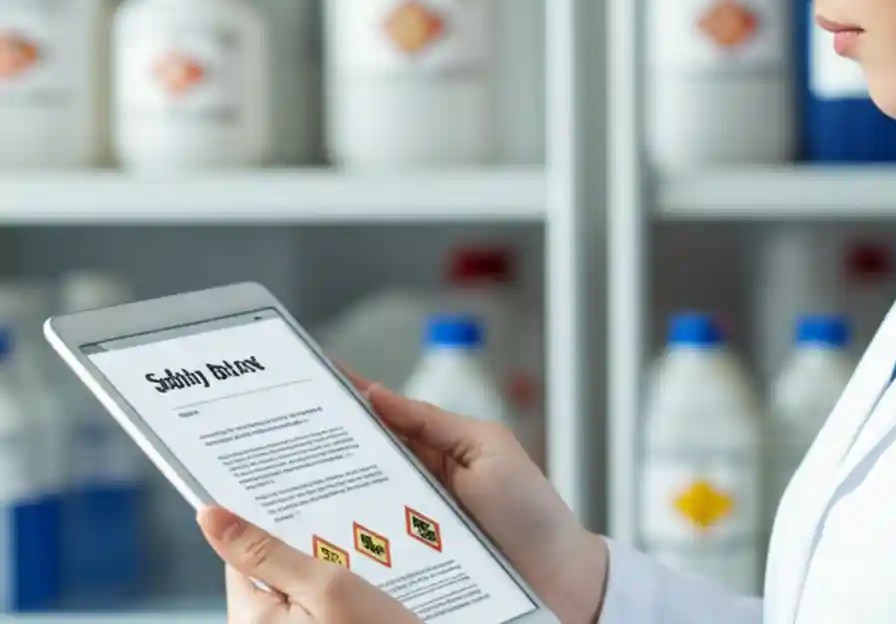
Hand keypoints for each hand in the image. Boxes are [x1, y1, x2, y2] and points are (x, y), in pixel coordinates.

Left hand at [197, 506, 416, 623]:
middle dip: (305, 562)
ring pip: (292, 603)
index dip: (273, 535)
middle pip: (269, 583)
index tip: (308, 515)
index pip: (242, 562)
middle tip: (348, 547)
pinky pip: (309, 621)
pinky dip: (332, 610)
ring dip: (323, 586)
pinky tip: (362, 605)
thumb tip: (207, 516)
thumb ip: (266, 553)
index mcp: (248, 621)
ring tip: (362, 573)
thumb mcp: (327, 587)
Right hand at [199, 369, 608, 623]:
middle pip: (342, 471)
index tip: (287, 385)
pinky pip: (358, 560)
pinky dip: (331, 554)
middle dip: (301, 458)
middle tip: (256, 444)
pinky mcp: (401, 576)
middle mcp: (406, 495)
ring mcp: (401, 536)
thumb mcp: (489, 450)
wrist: (566, 584)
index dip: (330, 404)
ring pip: (341, 517)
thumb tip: (375, 393)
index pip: (368, 422)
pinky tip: (302, 548)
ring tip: (263, 493)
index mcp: (425, 455)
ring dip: (306, 508)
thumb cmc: (535, 514)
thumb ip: (434, 422)